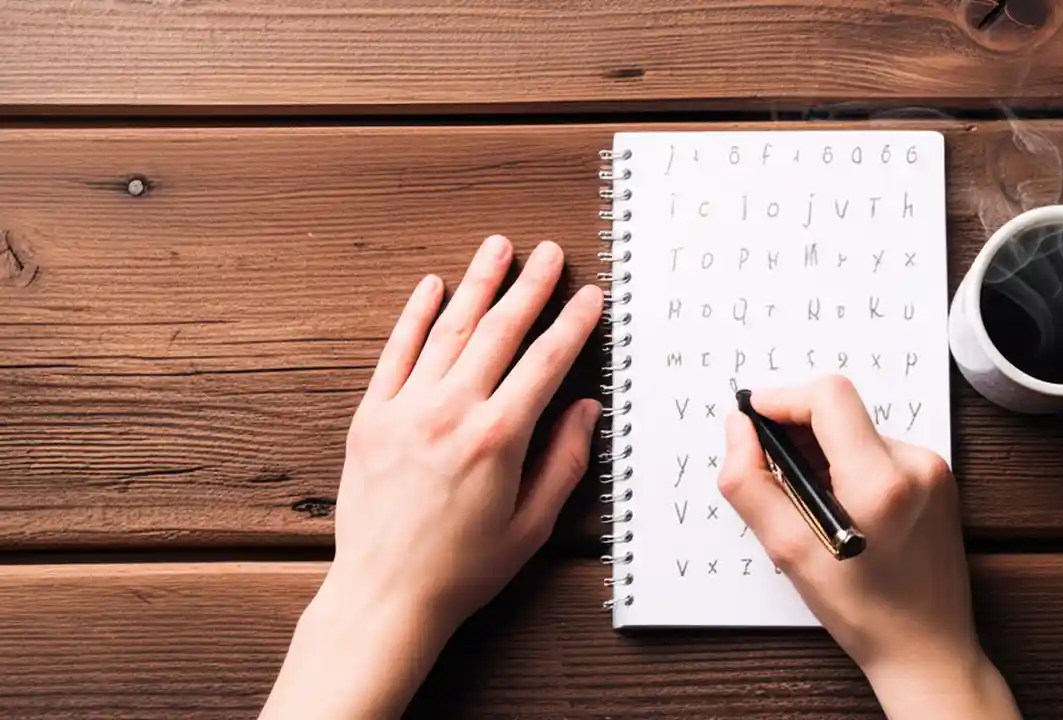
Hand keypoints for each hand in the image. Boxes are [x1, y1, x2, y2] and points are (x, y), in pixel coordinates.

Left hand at [262, 236, 603, 719]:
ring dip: (477, 285)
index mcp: (498, 438)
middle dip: (530, 288)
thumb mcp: (531, 524)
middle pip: (500, 332)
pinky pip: (395, 353)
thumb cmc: (462, 569)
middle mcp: (452, 412)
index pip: (545, 362)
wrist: (384, 594)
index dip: (572, 324)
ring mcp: (406, 409)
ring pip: (449, 331)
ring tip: (498, 248)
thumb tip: (585, 408)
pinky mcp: (371, 417)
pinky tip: (432, 288)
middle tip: (550, 254)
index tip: (589, 296)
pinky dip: (414, 317)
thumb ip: (563, 460)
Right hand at [719, 375, 1018, 719]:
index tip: (754, 418)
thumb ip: (751, 483)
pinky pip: (879, 451)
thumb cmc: (862, 611)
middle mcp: (915, 465)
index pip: (828, 397)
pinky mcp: (938, 479)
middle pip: (840, 412)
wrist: (927, 649)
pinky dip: (849, 467)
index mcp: (880, 481)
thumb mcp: (789, 551)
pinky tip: (842, 510)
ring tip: (811, 505)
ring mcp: (932, 470)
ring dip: (823, 454)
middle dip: (797, 431)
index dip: (782, 399)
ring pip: (856, 432)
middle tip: (774, 473)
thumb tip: (738, 429)